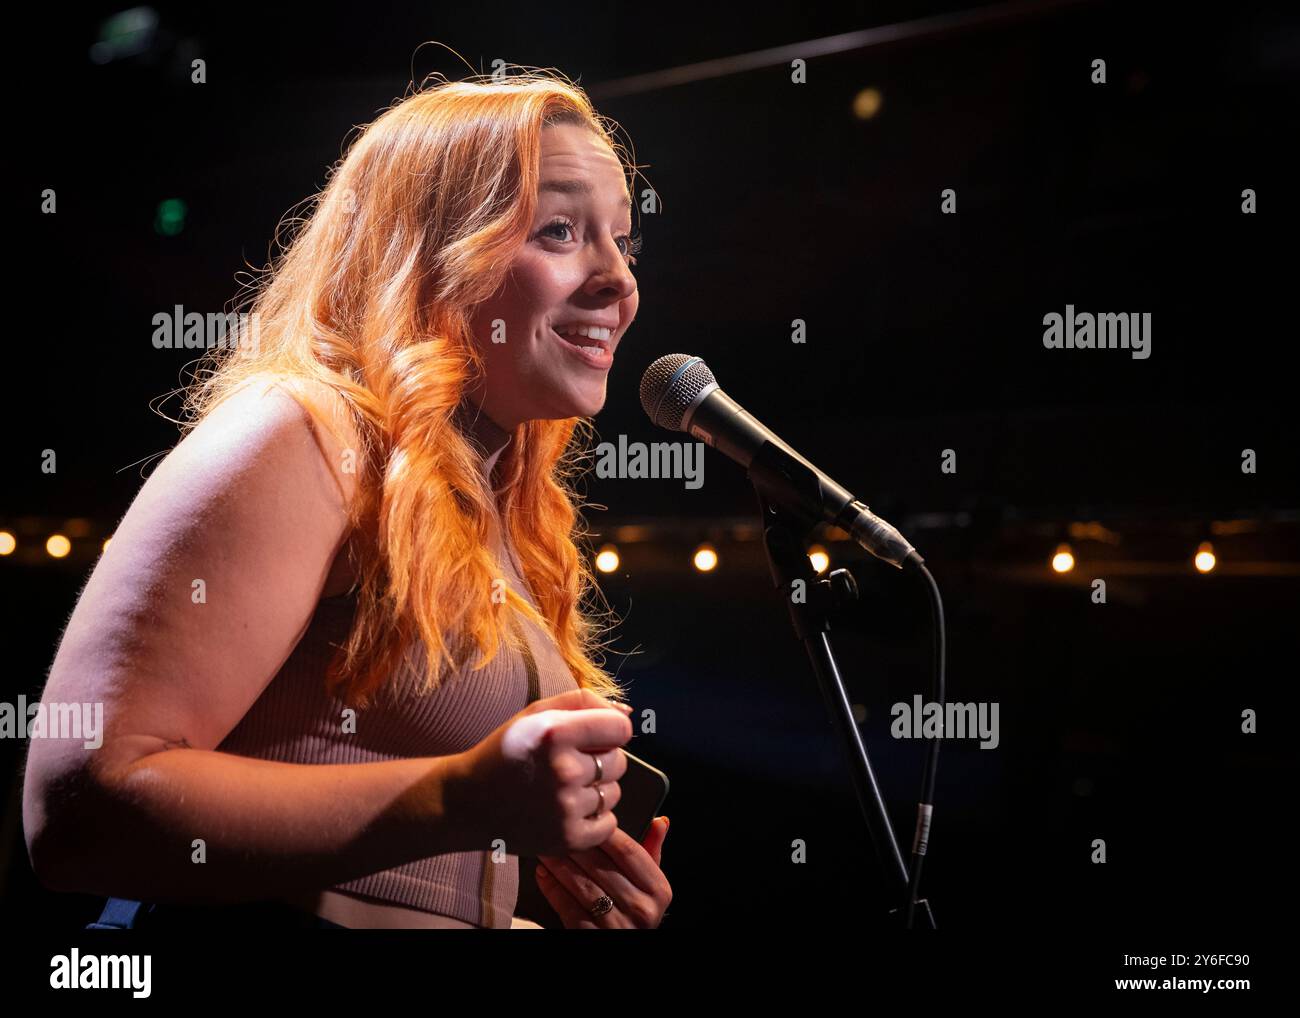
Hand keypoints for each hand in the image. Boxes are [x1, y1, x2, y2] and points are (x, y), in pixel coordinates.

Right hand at [448, 688, 632, 856]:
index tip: (592, 736)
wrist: (468, 803)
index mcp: (555, 733)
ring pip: (614, 793)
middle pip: (620, 762)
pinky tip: (568, 809)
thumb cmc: (507, 752)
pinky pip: (609, 823)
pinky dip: (595, 818)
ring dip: (597, 790)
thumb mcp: (536, 713)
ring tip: (564, 788)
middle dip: (602, 760)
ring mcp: (566, 808)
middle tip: (570, 764)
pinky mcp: (567, 838)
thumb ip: (584, 702)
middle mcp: (563, 770)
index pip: (621, 728)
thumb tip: (629, 714)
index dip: (609, 730)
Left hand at [536, 816, 671, 927]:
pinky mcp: (590, 938)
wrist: (623, 946)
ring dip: (560, 863)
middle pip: (602, 867)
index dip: (603, 831)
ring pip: (582, 885)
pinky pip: (567, 907)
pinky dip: (552, 887)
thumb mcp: (650, 885)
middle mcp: (641, 910)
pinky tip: (543, 872)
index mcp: (659, 891)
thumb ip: (652, 852)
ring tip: (546, 846)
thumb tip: (659, 820)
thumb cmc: (635, 911)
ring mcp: (616, 926)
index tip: (585, 817)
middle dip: (576, 845)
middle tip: (557, 828)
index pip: (628, 851)